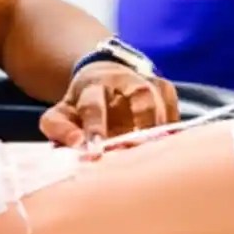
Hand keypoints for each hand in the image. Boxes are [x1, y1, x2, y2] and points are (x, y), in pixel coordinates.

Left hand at [39, 63, 179, 146]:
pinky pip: (174, 111)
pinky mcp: (166, 90)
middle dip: (142, 122)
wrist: (102, 77)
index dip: (95, 127)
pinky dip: (172, 130)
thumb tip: (77, 145)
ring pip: (161, 102)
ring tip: (155, 156)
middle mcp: (124, 79)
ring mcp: (148, 82)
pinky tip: (166, 149)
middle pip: (140, 96)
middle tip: (137, 149)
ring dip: (159, 130)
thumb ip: (60, 128)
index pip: (94, 105)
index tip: (94, 149)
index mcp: (92, 85)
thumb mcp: (60, 114)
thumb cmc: (80, 106)